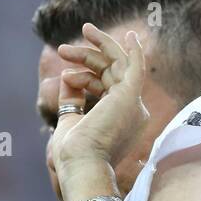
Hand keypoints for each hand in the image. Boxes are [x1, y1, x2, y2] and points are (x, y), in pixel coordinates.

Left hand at [50, 23, 149, 193]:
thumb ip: (72, 98)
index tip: (66, 75)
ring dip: (97, 48)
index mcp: (122, 119)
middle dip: (88, 56)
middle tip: (64, 48)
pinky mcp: (129, 95)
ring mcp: (133, 103)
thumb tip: (68, 76)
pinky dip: (135, 51)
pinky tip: (131, 36)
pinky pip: (137, 67)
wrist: (82, 165)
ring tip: (71, 41)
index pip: (107, 86)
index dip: (85, 77)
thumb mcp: (70, 120)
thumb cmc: (74, 153)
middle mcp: (133, 111)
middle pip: (112, 72)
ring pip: (118, 65)